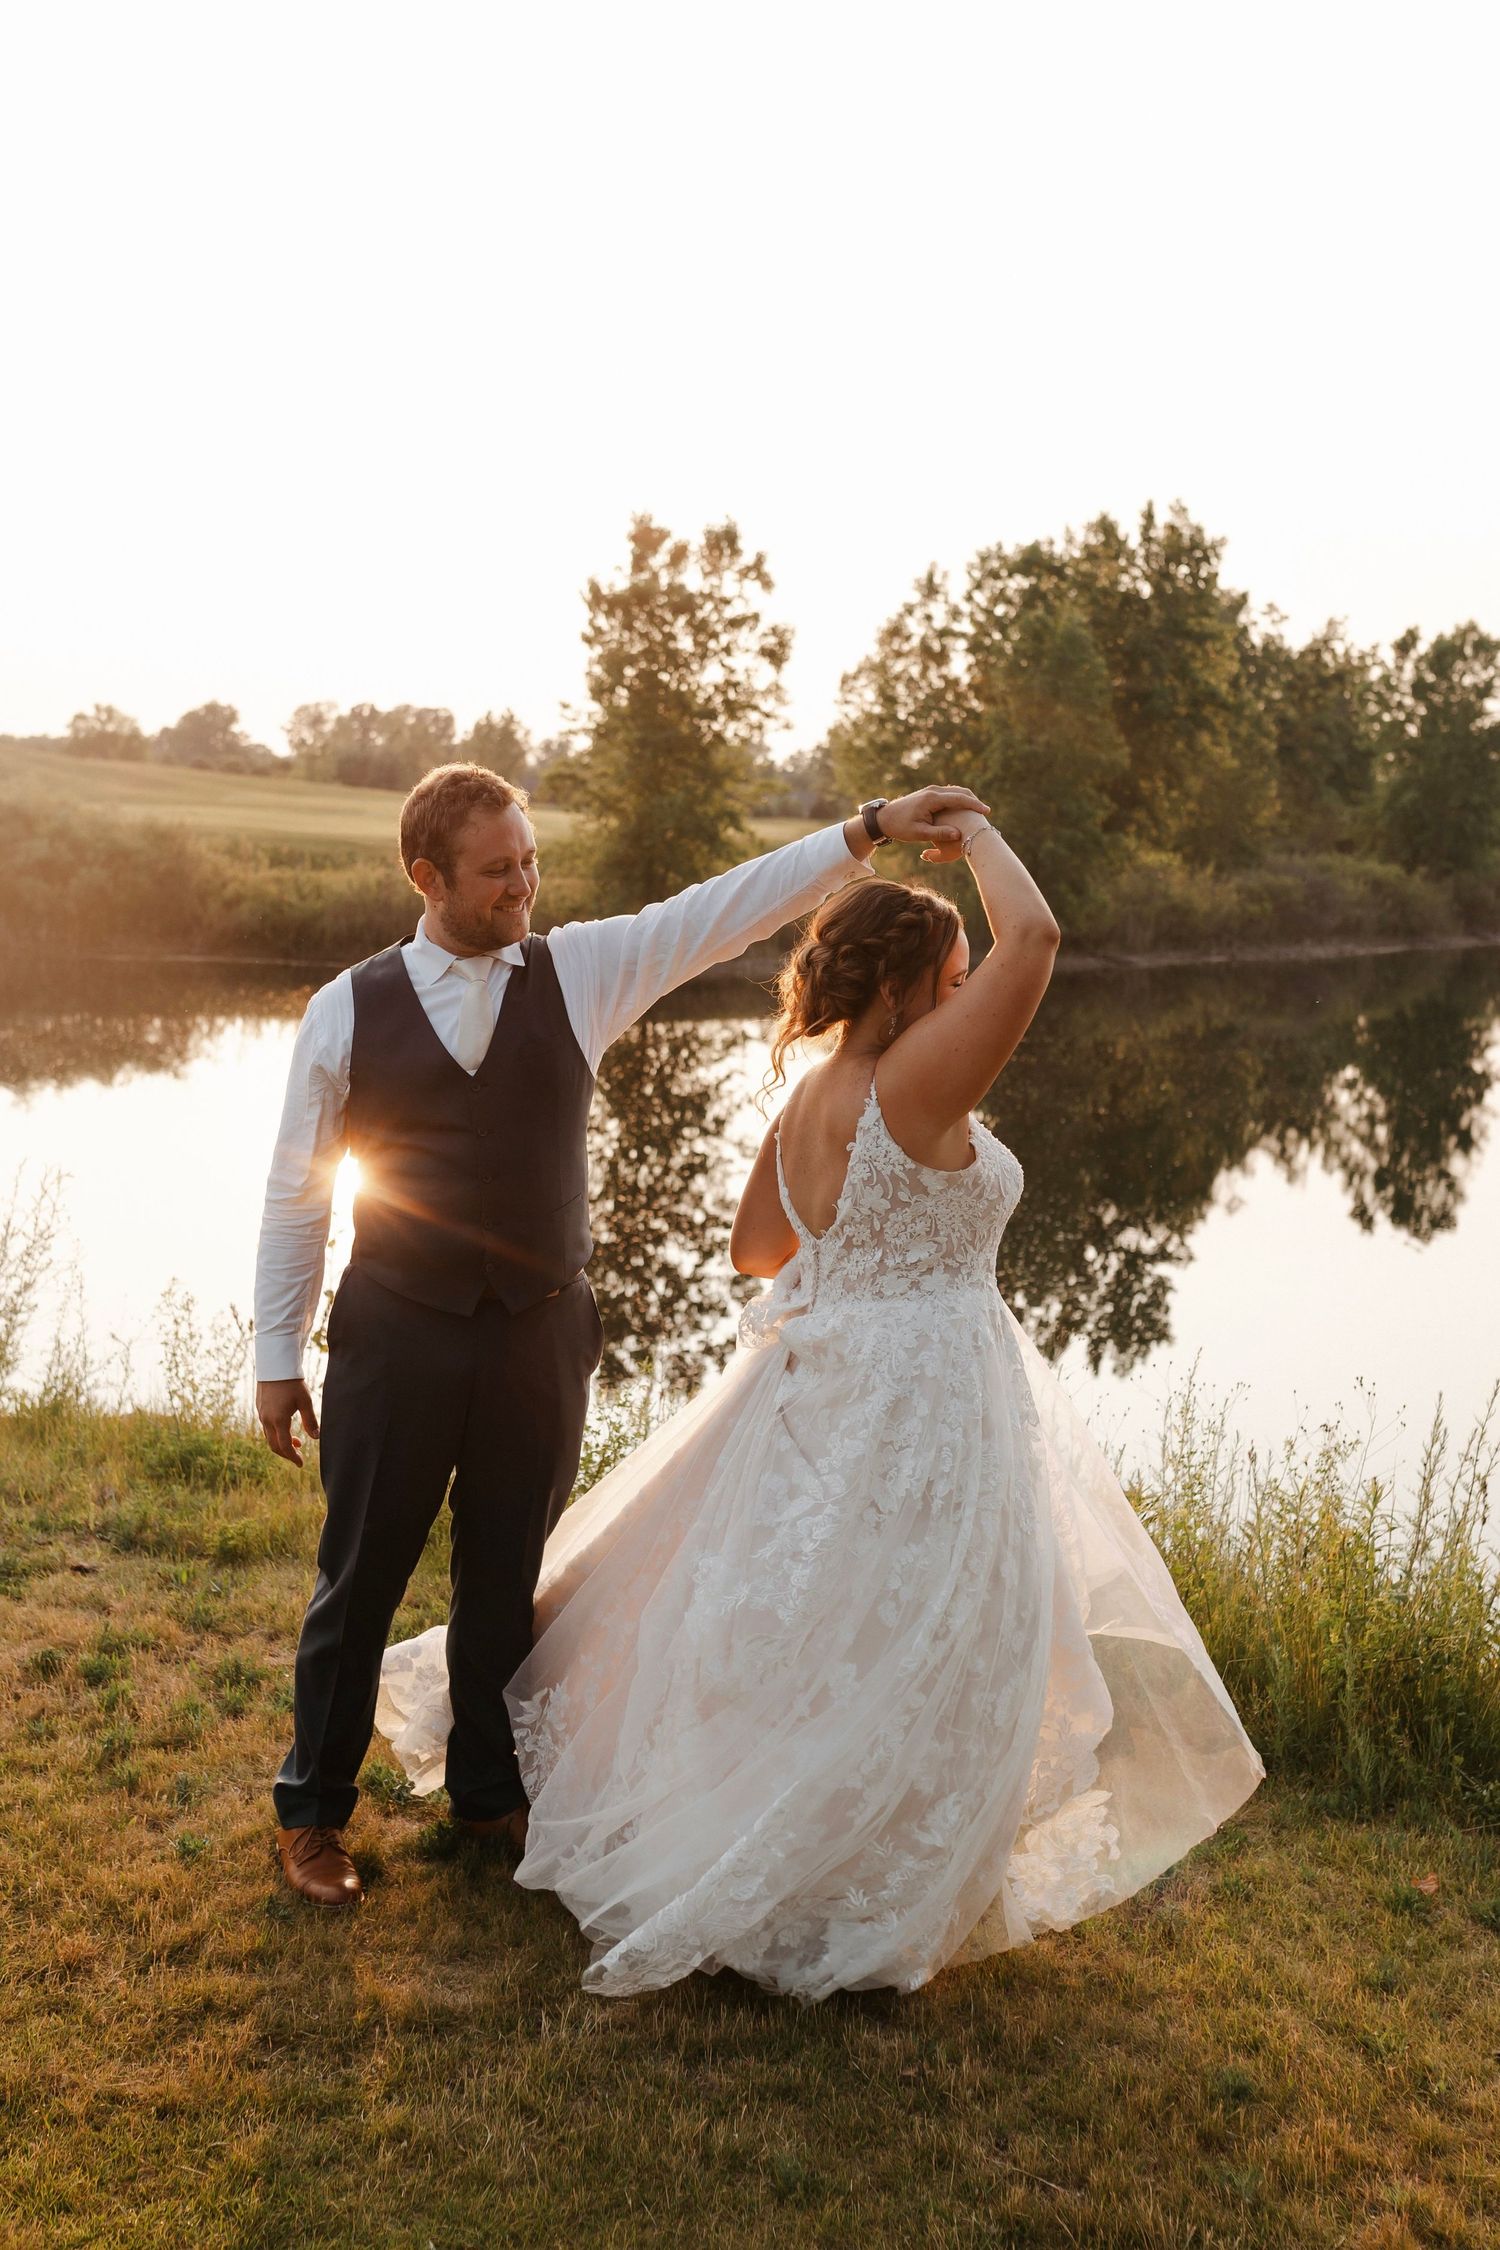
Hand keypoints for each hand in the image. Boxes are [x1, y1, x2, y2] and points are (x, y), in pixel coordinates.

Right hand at [257, 1378, 319, 1466]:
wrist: (275, 1365)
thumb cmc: (292, 1382)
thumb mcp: (305, 1401)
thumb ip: (310, 1421)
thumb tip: (316, 1437)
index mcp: (278, 1420)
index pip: (284, 1446)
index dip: (293, 1457)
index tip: (301, 1464)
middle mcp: (266, 1420)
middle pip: (274, 1445)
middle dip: (287, 1453)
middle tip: (299, 1456)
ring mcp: (261, 1414)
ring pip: (269, 1436)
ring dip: (282, 1442)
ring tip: (297, 1442)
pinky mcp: (260, 1408)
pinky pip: (266, 1427)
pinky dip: (277, 1433)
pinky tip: (287, 1428)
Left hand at [862, 786, 989, 859]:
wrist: (885, 818)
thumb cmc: (900, 827)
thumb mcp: (919, 833)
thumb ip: (939, 833)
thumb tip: (957, 834)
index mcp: (932, 799)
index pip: (959, 799)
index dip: (974, 805)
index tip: (986, 812)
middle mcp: (933, 791)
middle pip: (959, 792)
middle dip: (973, 801)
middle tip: (985, 811)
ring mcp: (930, 791)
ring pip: (955, 791)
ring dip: (967, 799)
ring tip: (978, 810)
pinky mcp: (929, 794)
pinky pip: (949, 794)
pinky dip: (958, 799)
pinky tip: (965, 808)